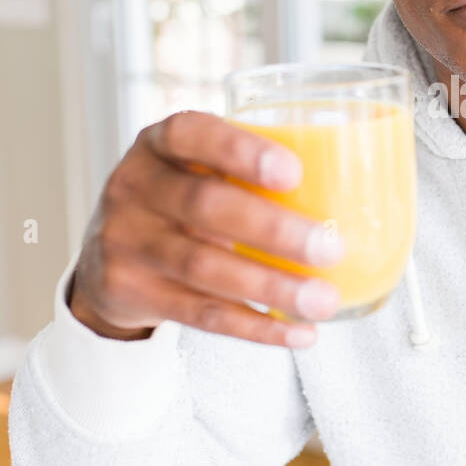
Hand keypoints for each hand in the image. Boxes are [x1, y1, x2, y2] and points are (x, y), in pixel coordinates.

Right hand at [68, 110, 344, 346]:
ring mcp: (126, 242)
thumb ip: (248, 173)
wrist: (107, 258)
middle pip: (205, 206)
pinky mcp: (130, 292)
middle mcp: (134, 187)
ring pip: (205, 267)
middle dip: (274, 230)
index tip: (294, 172)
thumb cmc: (180, 203)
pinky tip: (297, 332)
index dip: (240, 150)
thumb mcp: (196, 171)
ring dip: (272, 288)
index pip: (191, 133)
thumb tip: (358, 190)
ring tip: (324, 299)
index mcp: (160, 144)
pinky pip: (200, 314)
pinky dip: (255, 327)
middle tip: (331, 248)